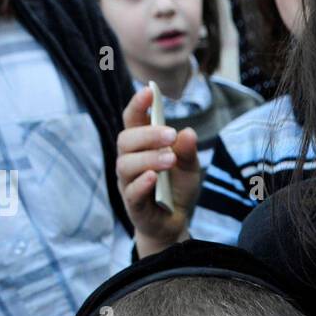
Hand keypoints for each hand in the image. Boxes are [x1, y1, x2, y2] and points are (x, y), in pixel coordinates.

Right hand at [116, 85, 198, 257]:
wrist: (175, 224)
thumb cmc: (176, 190)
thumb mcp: (190, 169)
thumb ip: (188, 152)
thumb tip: (188, 132)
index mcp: (141, 147)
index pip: (133, 120)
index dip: (137, 105)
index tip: (148, 91)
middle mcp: (129, 162)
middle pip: (125, 140)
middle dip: (147, 134)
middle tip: (171, 134)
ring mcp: (128, 184)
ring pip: (126, 165)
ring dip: (148, 159)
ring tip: (170, 160)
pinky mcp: (133, 205)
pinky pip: (131, 193)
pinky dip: (142, 184)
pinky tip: (153, 178)